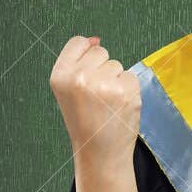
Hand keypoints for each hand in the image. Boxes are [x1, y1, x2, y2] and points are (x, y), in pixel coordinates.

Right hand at [49, 34, 140, 170]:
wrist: (100, 152)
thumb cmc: (84, 120)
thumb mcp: (68, 90)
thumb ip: (78, 62)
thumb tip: (96, 39)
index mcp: (60, 75)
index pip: (77, 42)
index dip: (85, 56)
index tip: (86, 76)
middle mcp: (79, 77)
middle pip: (100, 51)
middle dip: (101, 69)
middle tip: (96, 96)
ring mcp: (103, 83)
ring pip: (116, 64)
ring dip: (115, 80)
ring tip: (107, 103)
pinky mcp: (126, 90)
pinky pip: (131, 76)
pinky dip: (128, 89)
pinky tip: (119, 106)